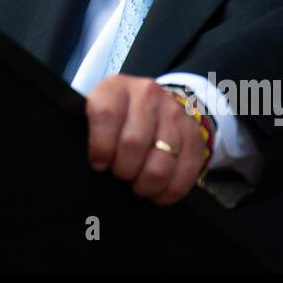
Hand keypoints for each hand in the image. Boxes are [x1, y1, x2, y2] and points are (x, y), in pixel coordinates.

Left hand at [85, 74, 208, 205]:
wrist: (151, 103)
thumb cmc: (115, 118)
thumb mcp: (96, 112)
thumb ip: (89, 131)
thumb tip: (88, 164)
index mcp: (116, 88)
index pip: (106, 114)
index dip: (101, 147)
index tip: (99, 164)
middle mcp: (147, 95)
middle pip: (134, 143)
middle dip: (124, 170)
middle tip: (120, 175)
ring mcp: (174, 113)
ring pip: (161, 162)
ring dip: (146, 184)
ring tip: (137, 185)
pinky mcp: (194, 133)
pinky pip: (186, 170)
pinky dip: (170, 190)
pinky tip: (157, 193)